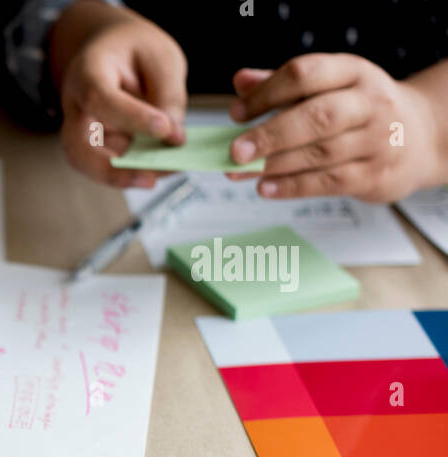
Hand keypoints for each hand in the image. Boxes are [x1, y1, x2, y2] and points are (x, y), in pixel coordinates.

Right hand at [51, 2, 188, 187]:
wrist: (110, 50)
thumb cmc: (133, 48)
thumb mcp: (160, 57)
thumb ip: (168, 94)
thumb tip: (174, 138)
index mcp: (86, 73)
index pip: (100, 99)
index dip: (131, 117)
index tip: (165, 129)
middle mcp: (75, 108)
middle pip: (78, 148)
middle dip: (112, 170)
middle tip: (151, 178)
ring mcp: (82, 131)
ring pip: (90, 165)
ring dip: (125, 176)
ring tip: (163, 174)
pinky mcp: (96, 146)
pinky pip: (109, 166)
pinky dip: (134, 171)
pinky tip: (161, 167)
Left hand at [228, 54, 443, 201]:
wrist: (419, 137)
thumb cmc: (359, 110)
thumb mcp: (329, 86)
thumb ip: (283, 85)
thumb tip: (241, 82)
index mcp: (352, 72)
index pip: (307, 74)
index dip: (267, 92)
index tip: (237, 113)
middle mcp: (370, 103)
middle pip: (318, 116)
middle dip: (271, 134)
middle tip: (235, 150)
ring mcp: (378, 140)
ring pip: (321, 153)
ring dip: (275, 164)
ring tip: (241, 171)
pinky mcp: (376, 174)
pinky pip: (329, 182)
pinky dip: (293, 186)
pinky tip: (265, 187)